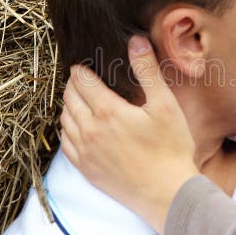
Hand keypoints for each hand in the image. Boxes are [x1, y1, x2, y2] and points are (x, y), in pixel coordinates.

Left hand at [60, 36, 198, 233]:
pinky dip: (68, 129)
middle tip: (84, 79)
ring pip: (64, 119)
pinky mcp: (86, 169)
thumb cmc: (171, 149)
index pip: (81, 80)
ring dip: (69, 105)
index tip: (87, 65)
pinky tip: (79, 126)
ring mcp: (85, 152)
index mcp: (107, 112)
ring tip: (82, 99)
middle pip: (69, 97)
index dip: (82, 69)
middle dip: (74, 84)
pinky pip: (65, 143)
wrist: (167, 193)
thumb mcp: (165, 105)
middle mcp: (90, 131)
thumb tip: (136, 41)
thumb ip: (147, 71)